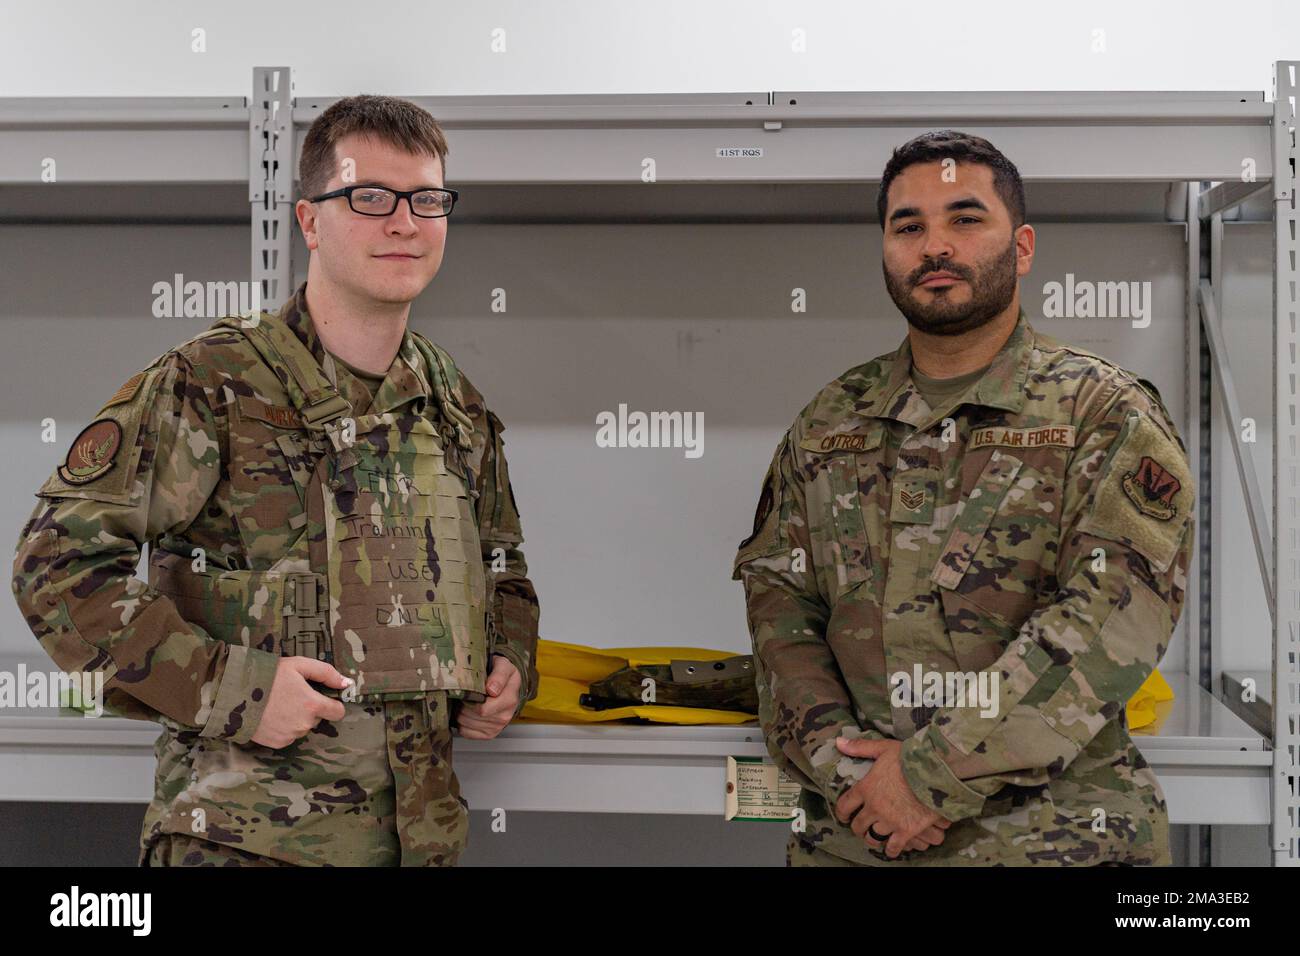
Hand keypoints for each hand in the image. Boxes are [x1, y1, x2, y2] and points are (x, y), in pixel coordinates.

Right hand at [250, 657, 349, 748]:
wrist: (235, 694)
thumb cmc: (268, 676)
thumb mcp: (299, 665)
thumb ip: (326, 673)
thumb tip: (347, 683)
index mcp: (313, 705)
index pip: (338, 712)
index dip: (332, 704)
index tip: (322, 697)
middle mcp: (304, 724)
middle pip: (317, 718)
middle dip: (309, 708)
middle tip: (291, 695)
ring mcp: (290, 736)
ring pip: (302, 727)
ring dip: (295, 718)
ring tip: (278, 704)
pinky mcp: (277, 743)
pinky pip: (289, 736)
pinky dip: (283, 727)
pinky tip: (271, 715)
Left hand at [455, 654, 520, 738]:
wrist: (506, 684)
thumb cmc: (502, 674)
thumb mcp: (503, 666)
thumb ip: (499, 675)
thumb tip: (492, 690)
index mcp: (509, 700)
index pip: (482, 709)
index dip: (470, 699)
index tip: (469, 688)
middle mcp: (505, 716)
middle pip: (472, 716)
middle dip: (464, 704)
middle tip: (465, 694)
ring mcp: (496, 727)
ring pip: (466, 724)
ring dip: (461, 712)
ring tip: (466, 701)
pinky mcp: (488, 734)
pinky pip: (466, 732)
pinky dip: (462, 723)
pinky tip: (467, 712)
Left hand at [834, 737, 951, 858]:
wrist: (935, 772)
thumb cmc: (909, 758)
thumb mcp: (883, 748)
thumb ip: (860, 747)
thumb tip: (838, 742)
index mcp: (866, 788)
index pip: (844, 805)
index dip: (841, 813)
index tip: (843, 816)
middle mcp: (874, 807)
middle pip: (858, 825)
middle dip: (857, 828)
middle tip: (860, 827)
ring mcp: (889, 821)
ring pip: (873, 837)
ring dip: (871, 838)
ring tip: (874, 837)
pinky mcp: (906, 831)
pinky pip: (893, 847)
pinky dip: (890, 850)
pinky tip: (890, 848)